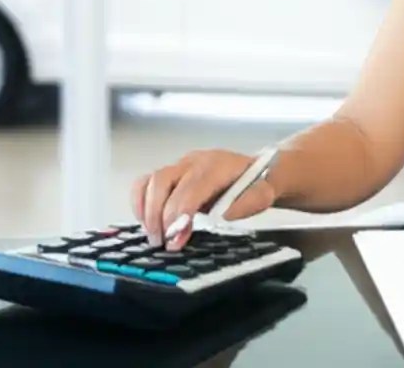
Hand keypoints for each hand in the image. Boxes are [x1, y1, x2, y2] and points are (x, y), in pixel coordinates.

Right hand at [130, 149, 277, 248]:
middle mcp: (193, 162)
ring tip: (154, 236)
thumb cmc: (257, 184)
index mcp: (216, 165)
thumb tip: (224, 215)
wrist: (258, 170)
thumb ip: (249, 202)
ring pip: (149, 181)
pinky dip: (139, 204)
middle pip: (162, 182)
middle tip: (162, 242)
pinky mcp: (170, 175)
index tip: (175, 238)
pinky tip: (148, 223)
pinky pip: (144, 184)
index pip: (189, 188)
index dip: (178, 214)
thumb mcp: (264, 193)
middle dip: (157, 215)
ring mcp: (179, 167)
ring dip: (145, 211)